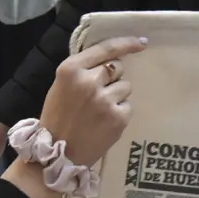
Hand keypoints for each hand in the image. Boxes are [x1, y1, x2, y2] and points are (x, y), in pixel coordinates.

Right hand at [39, 36, 145, 165]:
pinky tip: (104, 123)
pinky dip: (119, 113)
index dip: (126, 43)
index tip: (141, 43)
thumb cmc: (58, 118)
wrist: (57, 154)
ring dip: (117, 96)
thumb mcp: (61, 86)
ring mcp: (104, 100)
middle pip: (117, 67)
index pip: (106, 48)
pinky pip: (128, 106)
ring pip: (125, 87)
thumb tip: (113, 59)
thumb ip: (83, 70)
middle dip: (112, 77)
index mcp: (71, 69)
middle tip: (99, 94)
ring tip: (100, 111)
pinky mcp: (117, 117)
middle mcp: (88, 81)